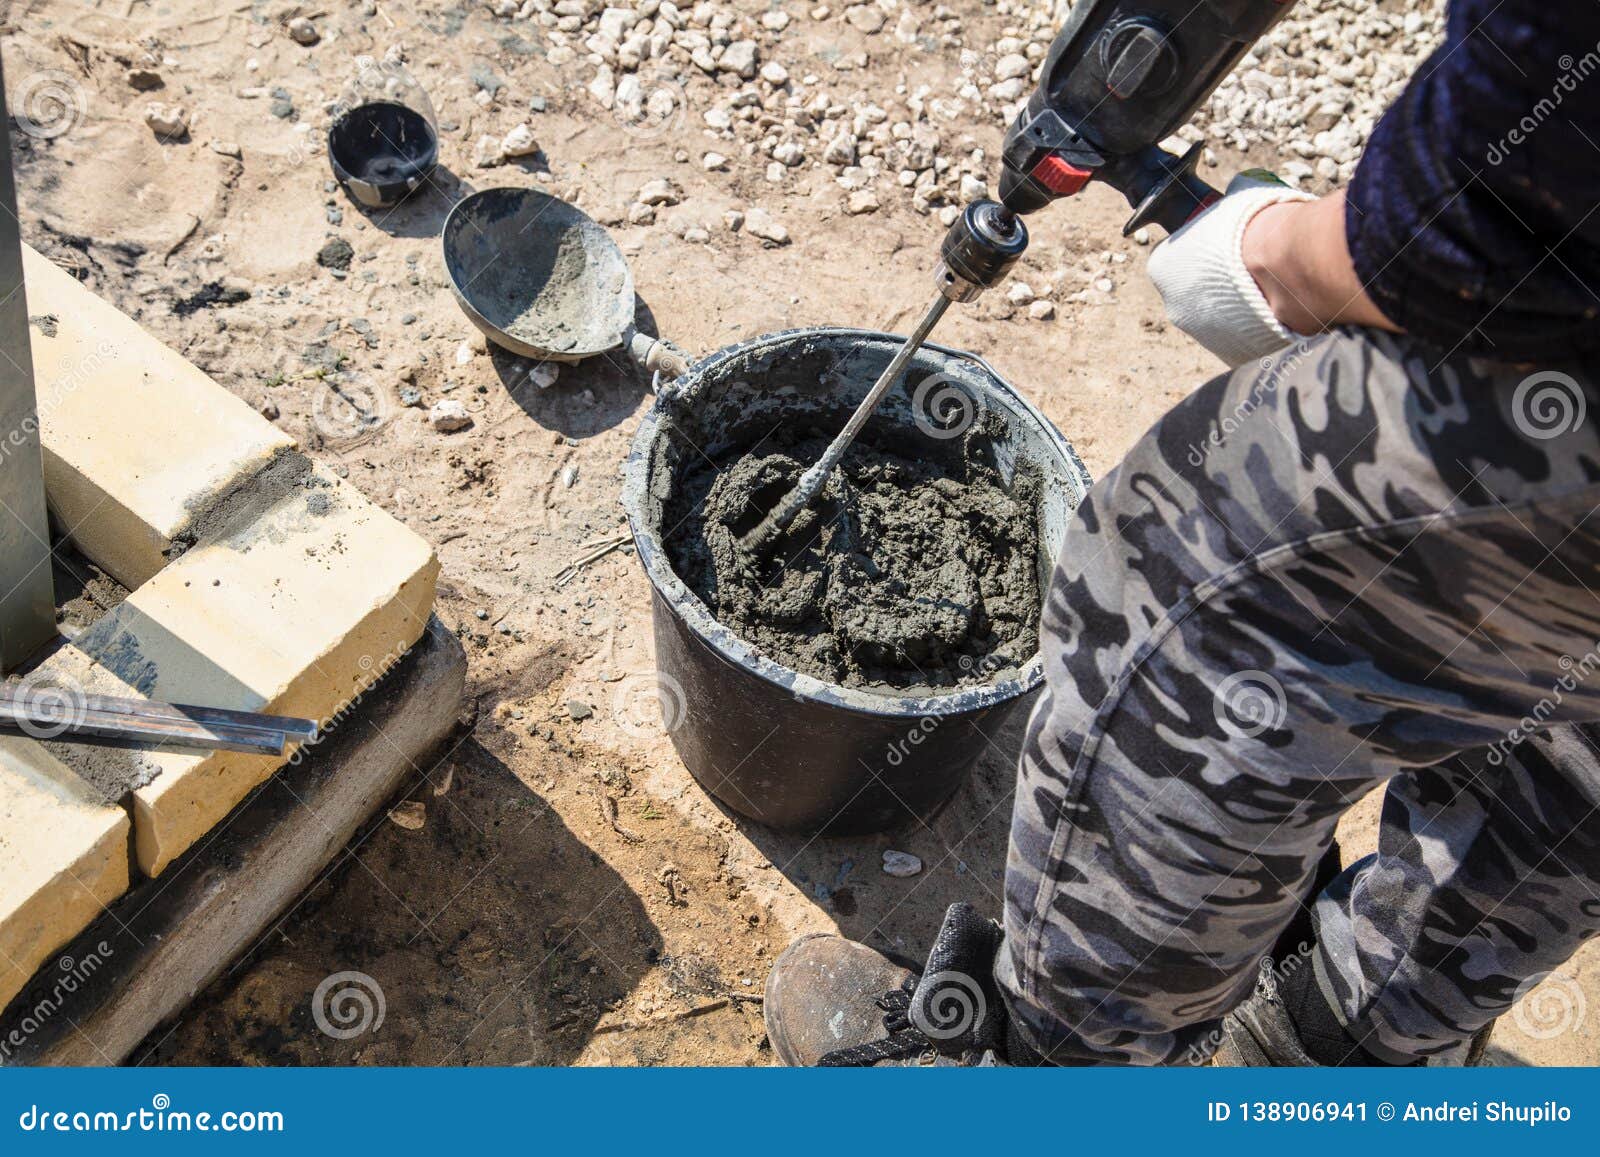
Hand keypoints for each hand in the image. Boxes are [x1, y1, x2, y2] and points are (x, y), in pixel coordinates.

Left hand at [1147, 180, 1399, 367]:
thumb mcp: (1236, 200)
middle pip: (1198, 293)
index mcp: (1164, 268)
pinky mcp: (1233, 354)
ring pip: (1221, 318)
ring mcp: (1203, 335)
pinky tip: (1280, 308)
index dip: (1205, 251)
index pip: (1177, 259)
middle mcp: (1175, 307)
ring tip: (1272, 287)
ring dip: (1241, 306)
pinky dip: (1258, 326)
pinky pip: (1243, 338)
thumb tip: (1237, 190)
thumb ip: (1227, 206)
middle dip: (1221, 283)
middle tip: (1251, 268)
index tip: (1227, 246)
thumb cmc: (1260, 226)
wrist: (1291, 266)